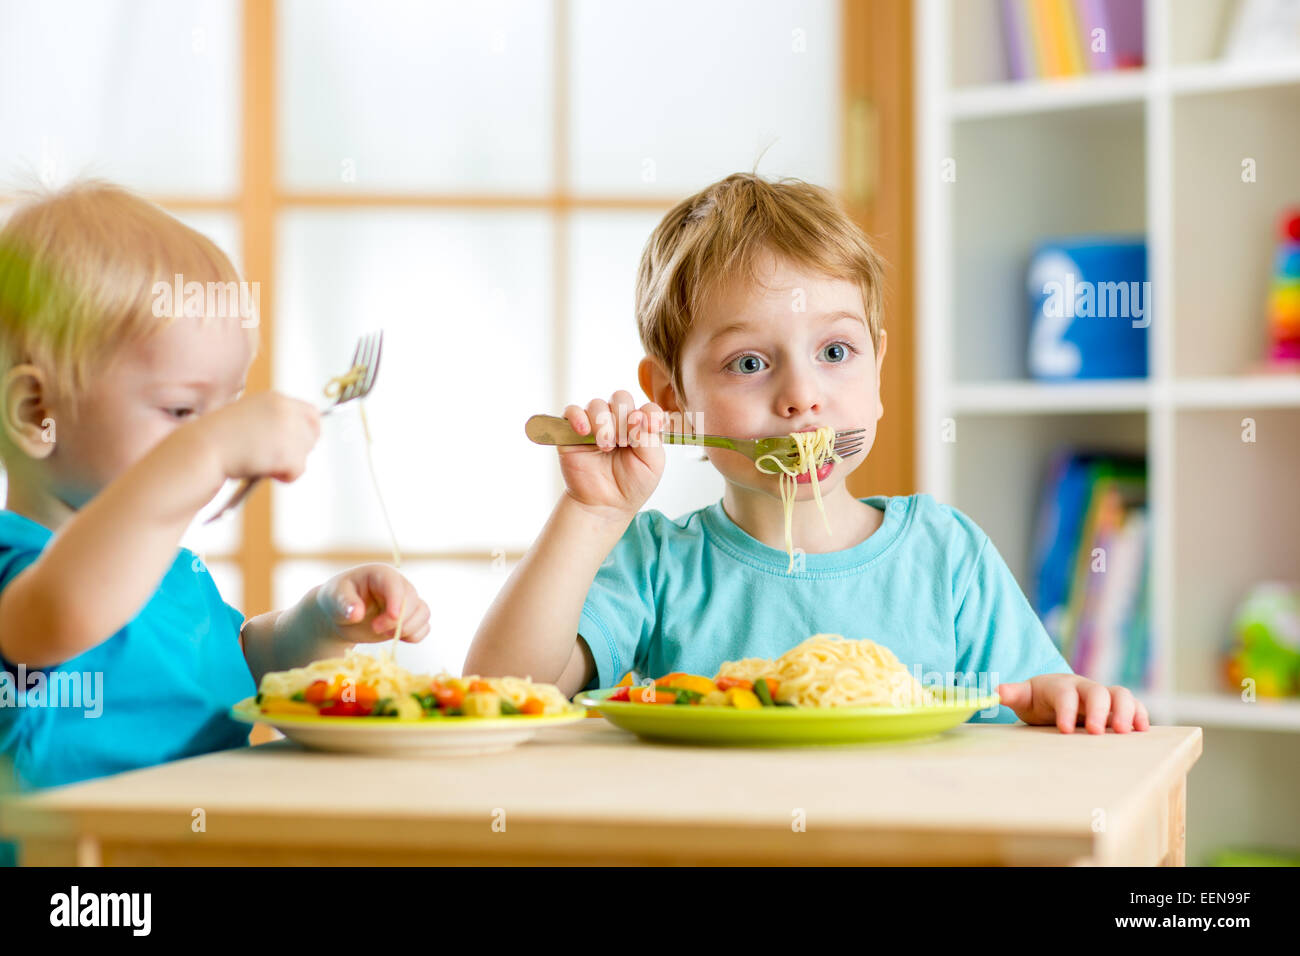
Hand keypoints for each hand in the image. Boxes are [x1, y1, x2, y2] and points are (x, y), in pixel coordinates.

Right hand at [197, 391, 320, 482]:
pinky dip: (283, 476)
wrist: (201, 450)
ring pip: (305, 454)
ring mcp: (288, 429)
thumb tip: (298, 440)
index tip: (298, 446)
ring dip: (286, 464)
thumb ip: (273, 423)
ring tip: (259, 461)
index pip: (312, 413)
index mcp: (274, 399)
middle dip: (299, 449)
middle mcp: (285, 409)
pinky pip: (298, 471)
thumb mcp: (249, 420)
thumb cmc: (218, 440)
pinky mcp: (288, 450)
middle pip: (313, 434)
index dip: (308, 431)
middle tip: (274, 458)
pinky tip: (261, 469)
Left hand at [314, 564, 430, 644]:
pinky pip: (424, 627)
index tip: (391, 617)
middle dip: (398, 620)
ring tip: (383, 634)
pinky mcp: (409, 618)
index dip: (396, 600)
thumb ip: (345, 603)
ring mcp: (406, 602)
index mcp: (381, 574)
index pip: (395, 584)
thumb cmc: (337, 600)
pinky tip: (393, 637)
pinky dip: (414, 636)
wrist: (340, 615)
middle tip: (375, 629)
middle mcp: (399, 586)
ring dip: (408, 629)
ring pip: (423, 613)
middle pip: (412, 600)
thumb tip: (356, 614)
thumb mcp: (334, 598)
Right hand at [558, 390, 665, 518]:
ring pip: (597, 404)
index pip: (647, 407)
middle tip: (623, 442)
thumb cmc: (631, 485)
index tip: (651, 427)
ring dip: (604, 424)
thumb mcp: (652, 465)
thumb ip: (650, 438)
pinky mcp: (573, 432)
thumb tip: (638, 416)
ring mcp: (595, 425)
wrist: (606, 505)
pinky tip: (584, 431)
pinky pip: (572, 411)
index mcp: (640, 426)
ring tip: (606, 447)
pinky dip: (578, 417)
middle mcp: (618, 421)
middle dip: (623, 418)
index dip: (650, 413)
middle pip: (621, 398)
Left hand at [997, 674, 1149, 733]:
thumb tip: (995, 692)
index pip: (1065, 694)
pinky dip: (1140, 714)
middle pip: (1097, 692)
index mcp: (1060, 686)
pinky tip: (1142, 731)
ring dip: (1125, 711)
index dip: (1066, 710)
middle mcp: (1084, 688)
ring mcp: (1103, 696)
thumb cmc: (1038, 700)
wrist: (1054, 696)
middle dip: (1099, 711)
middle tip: (1097, 732)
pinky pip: (1134, 705)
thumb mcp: (1024, 698)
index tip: (1064, 729)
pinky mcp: (1117, 707)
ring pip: (1120, 694)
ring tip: (1125, 732)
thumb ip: (1013, 694)